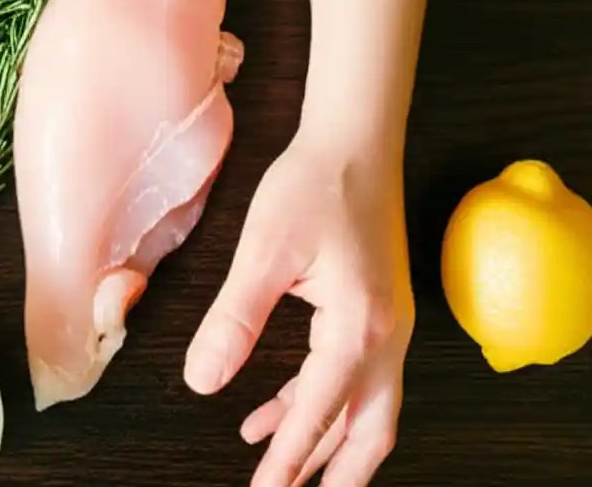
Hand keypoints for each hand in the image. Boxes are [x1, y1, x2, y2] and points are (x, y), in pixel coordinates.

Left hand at [184, 130, 414, 486]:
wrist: (357, 138)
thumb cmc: (314, 185)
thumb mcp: (264, 253)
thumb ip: (234, 321)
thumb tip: (202, 382)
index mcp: (359, 329)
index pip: (318, 416)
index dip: (287, 464)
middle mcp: (385, 338)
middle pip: (367, 433)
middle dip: (334, 477)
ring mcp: (388, 326)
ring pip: (364, 411)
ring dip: (324, 446)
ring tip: (279, 474)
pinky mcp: (376, 312)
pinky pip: (353, 378)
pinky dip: (317, 404)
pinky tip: (272, 412)